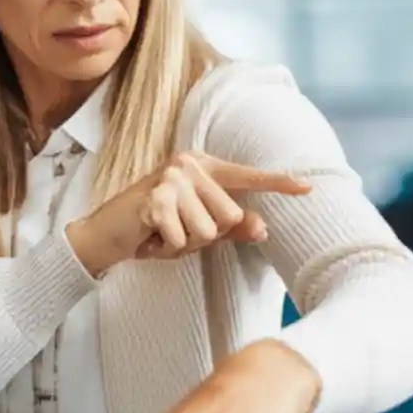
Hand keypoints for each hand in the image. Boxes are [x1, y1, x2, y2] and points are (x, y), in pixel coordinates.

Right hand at [66, 152, 311, 273]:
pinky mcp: (155, 199)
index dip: (278, 184)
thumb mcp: (195, 229)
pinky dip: (167, 248)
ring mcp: (171, 179)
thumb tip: (263, 227)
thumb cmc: (153, 229)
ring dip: (185, 243)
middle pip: (230, 217)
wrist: (104, 235)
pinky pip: (182, 240)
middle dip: (205, 236)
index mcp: (202, 165)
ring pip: (208, 231)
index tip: (309, 187)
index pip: (247, 176)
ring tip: (163, 233)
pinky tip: (149, 237)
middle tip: (175, 230)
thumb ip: (229, 227)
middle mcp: (189, 164)